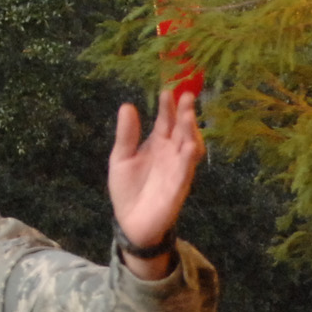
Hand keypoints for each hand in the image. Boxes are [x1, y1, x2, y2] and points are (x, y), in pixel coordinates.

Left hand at [107, 85, 203, 278]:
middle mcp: (171, 153)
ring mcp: (177, 169)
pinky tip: (191, 145)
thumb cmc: (128, 189)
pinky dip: (189, 158)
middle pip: (181, 128)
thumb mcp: (121, 158)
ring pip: (189, 145)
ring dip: (191, 130)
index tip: (168, 88)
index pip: (166, 119)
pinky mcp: (179, 187)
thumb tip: (127, 106)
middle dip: (185, 111)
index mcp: (157, 143)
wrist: (131, 223)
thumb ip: (126, 134)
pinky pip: (187, 171)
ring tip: (188, 114)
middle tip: (186, 93)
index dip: (168, 104)